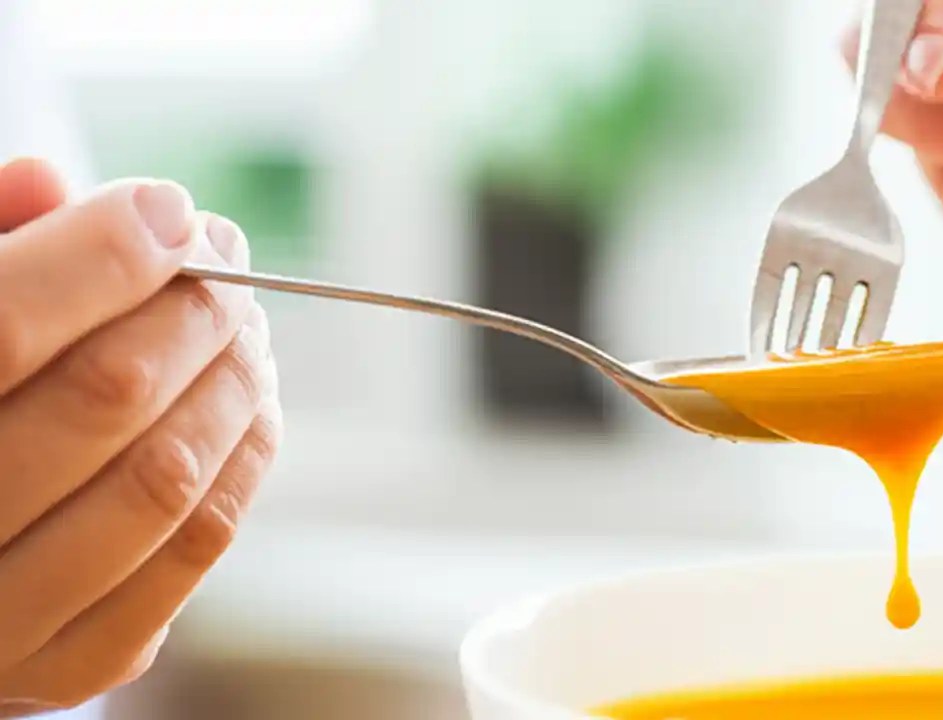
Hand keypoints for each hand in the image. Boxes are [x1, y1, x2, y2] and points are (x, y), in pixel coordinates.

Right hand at [0, 159, 281, 716]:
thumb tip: (46, 180)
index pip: (2, 329)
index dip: (103, 253)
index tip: (168, 209)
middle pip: (104, 396)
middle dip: (190, 308)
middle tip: (226, 257)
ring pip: (164, 476)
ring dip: (231, 379)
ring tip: (244, 324)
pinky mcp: (71, 666)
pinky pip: (195, 548)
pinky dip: (244, 459)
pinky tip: (252, 401)